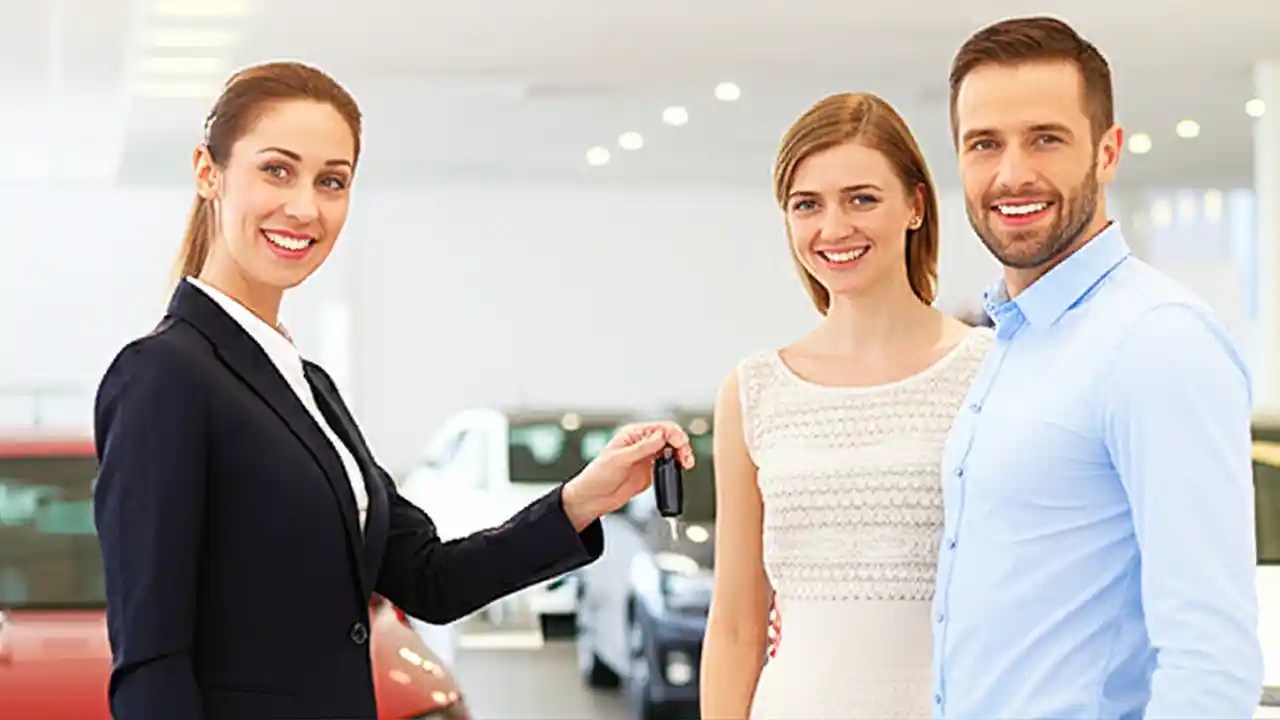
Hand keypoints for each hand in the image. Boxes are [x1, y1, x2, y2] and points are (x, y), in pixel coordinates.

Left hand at [561, 421, 695, 530]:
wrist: (593, 498)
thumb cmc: (597, 476)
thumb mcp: (618, 460)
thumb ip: (640, 449)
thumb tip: (659, 437)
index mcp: (633, 435)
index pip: (660, 428)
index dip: (674, 435)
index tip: (681, 445)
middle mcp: (642, 444)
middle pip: (670, 438)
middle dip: (681, 445)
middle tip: (686, 458)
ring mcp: (646, 458)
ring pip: (672, 451)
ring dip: (681, 456)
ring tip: (686, 464)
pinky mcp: (649, 473)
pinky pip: (667, 466)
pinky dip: (675, 468)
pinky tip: (676, 472)